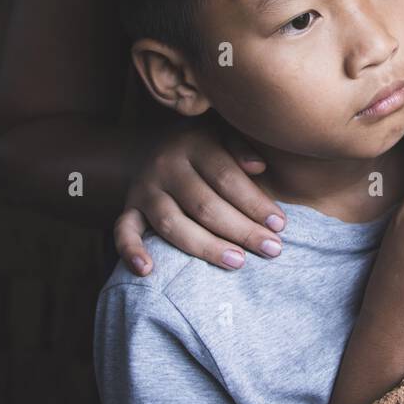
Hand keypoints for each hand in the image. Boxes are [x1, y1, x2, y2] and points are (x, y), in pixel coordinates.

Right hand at [113, 121, 284, 275]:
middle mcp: (165, 166)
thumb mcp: (226, 132)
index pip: (226, 178)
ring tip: (237, 262)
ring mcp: (144, 189)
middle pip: (204, 205)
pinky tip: (147, 271)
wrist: (161, 145)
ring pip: (172, 224)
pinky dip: (131, 251)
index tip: (280, 225)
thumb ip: (242, 146)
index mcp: (193, 143)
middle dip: (241, 230)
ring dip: (205, 247)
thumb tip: (258, 167)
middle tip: (272, 249)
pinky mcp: (129, 209)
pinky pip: (123, 231)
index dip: (255, 203)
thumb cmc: (209, 145)